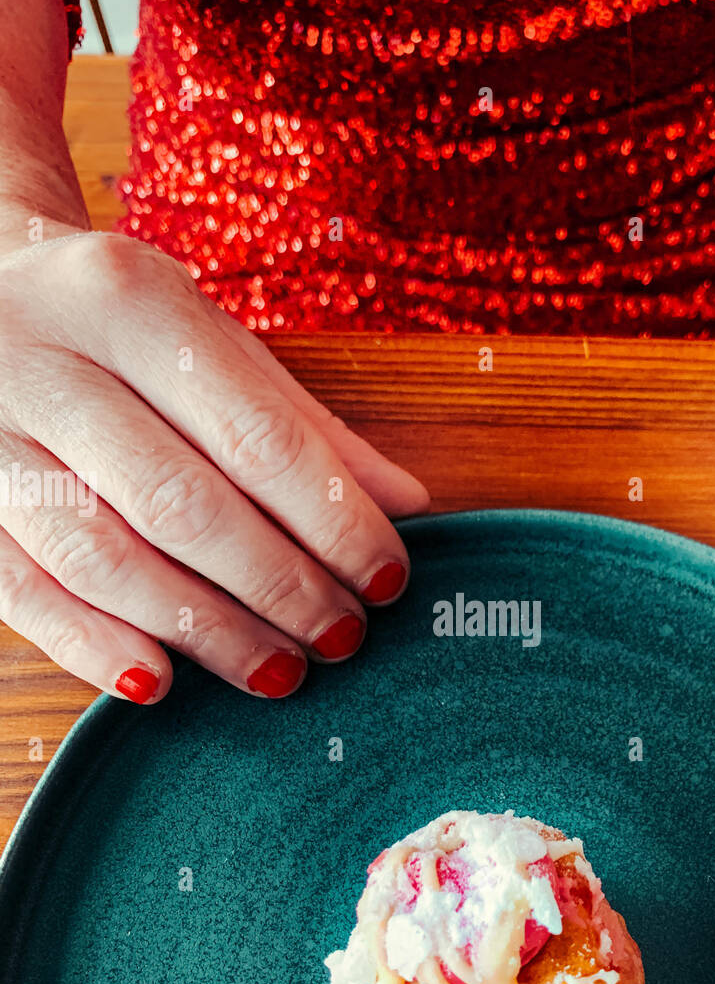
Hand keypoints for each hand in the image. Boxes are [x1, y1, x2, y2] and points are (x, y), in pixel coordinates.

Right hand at [0, 228, 427, 702]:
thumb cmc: (114, 327)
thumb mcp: (208, 339)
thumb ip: (302, 422)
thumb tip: (407, 504)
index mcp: (127, 301)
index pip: (255, 434)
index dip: (331, 520)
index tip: (386, 580)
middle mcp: (41, 361)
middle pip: (181, 504)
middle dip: (276, 586)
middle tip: (340, 637)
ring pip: (101, 558)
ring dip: (202, 630)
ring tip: (277, 671)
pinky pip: (20, 592)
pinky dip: (91, 645)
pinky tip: (159, 682)